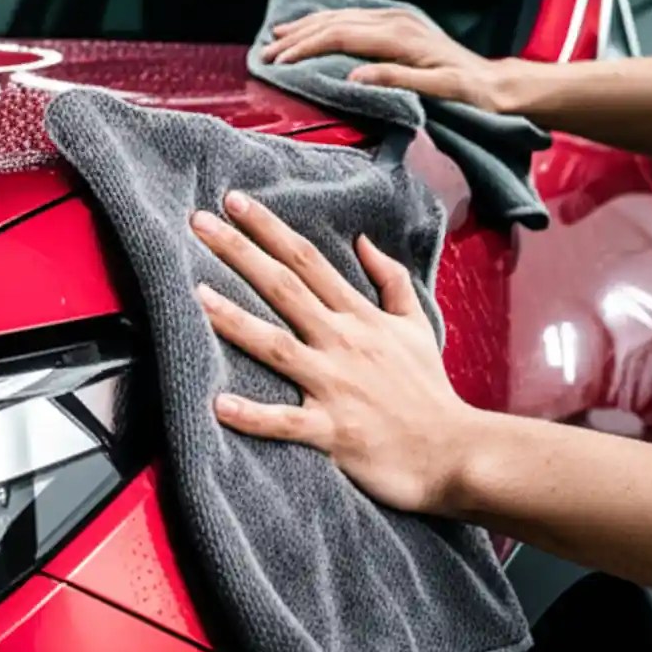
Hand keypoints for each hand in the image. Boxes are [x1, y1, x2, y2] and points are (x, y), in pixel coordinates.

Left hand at [191, 191, 479, 515]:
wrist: (454, 451)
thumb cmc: (429, 390)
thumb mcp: (416, 325)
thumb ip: (391, 280)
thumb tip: (364, 241)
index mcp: (360, 317)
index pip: (308, 260)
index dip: (269, 228)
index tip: (234, 200)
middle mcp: (343, 342)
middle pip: (284, 288)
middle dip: (240, 252)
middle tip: (198, 221)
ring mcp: (336, 386)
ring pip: (278, 347)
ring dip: (237, 321)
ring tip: (197, 295)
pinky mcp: (333, 431)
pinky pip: (286, 422)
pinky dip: (254, 416)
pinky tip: (219, 404)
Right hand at [260, 8, 512, 110]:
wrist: (496, 84)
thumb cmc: (470, 94)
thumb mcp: (439, 92)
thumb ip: (396, 81)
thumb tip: (354, 76)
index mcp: (400, 37)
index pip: (340, 37)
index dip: (306, 49)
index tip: (279, 63)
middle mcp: (395, 22)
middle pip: (335, 23)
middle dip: (297, 37)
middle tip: (267, 53)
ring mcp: (397, 20)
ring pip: (341, 17)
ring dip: (307, 27)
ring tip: (277, 37)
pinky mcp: (399, 26)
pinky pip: (354, 19)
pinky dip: (327, 23)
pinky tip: (313, 27)